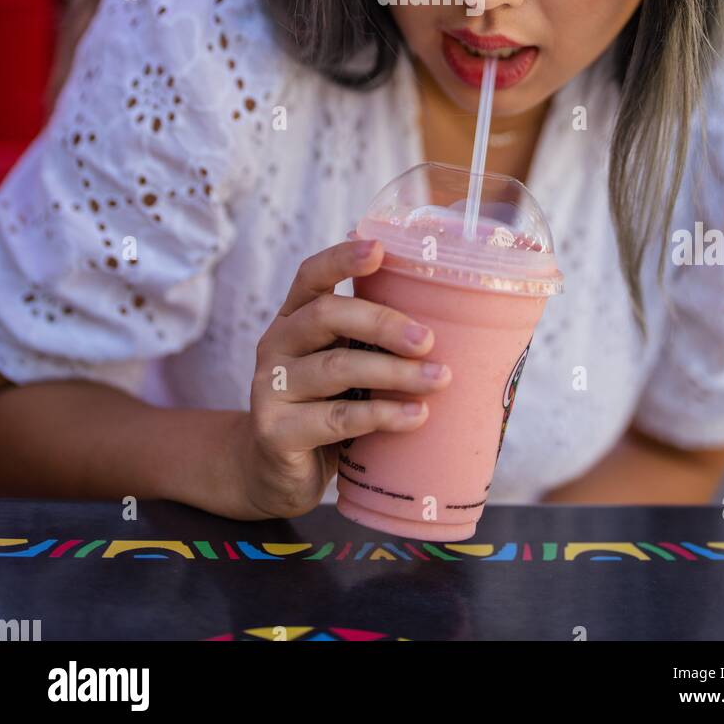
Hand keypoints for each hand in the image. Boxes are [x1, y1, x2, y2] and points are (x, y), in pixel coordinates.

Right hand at [227, 238, 451, 519]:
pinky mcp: (276, 432)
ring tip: (439, 380)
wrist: (273, 475)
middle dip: (383, 323)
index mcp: (293, 317)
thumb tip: (453, 319)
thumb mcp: (341, 364)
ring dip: (394, 373)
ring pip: (337, 368)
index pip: (311, 275)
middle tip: (429, 340)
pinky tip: (416, 416)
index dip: (342, 258)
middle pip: (326, 315)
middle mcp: (276, 343)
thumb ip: (370, 341)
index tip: (380, 248)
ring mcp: (270, 387)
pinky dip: (382, 415)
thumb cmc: (324, 408)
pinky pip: (336, 419)